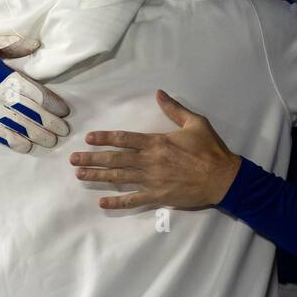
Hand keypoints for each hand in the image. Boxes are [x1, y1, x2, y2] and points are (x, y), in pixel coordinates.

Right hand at [0, 33, 70, 153]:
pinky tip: (26, 147)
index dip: (52, 103)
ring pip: (17, 126)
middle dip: (49, 123)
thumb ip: (13, 43)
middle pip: (31, 112)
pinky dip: (13, 141)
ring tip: (51, 142)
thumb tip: (37, 44)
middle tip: (64, 131)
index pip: (35, 92)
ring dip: (36, 135)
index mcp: (3, 75)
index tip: (64, 111)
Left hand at [70, 90, 240, 210]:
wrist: (223, 178)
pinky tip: (102, 202)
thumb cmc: (210, 149)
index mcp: (157, 142)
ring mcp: (152, 180)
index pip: (124, 138)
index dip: (104, 138)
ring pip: (119, 177)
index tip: (88, 138)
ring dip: (98, 176)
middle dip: (92, 158)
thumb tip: (159, 93)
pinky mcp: (158, 196)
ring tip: (80, 174)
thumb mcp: (195, 123)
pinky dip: (117, 202)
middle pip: (115, 159)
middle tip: (73, 159)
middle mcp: (150, 161)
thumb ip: (174, 109)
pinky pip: (133, 200)